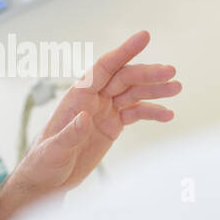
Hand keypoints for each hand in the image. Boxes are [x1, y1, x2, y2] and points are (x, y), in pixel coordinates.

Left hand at [7, 30, 180, 202]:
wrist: (47, 181)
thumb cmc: (43, 162)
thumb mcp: (54, 151)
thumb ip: (69, 134)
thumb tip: (86, 116)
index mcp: (76, 97)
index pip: (103, 68)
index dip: (124, 51)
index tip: (144, 37)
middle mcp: (92, 99)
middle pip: (124, 78)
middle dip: (147, 74)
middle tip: (171, 72)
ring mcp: (104, 111)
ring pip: (133, 94)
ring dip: (155, 90)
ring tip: (177, 88)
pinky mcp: (112, 126)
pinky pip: (135, 113)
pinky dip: (152, 112)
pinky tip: (167, 114)